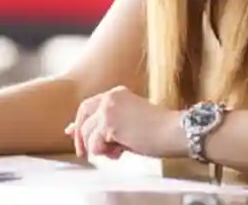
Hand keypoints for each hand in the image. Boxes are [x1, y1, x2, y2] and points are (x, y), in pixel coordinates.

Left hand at [64, 86, 184, 159]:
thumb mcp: (128, 125)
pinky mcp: (109, 123)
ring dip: (99, 148)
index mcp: (117, 94)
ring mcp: (108, 109)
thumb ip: (105, 125)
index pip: (89, 105)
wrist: (174, 131)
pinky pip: (94, 143)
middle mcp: (110, 97)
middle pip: (82, 114)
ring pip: (87, 132)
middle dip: (80, 135)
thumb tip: (76, 132)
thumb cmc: (158, 131)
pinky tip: (121, 152)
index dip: (80, 121)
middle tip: (82, 153)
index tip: (73, 133)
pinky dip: (104, 152)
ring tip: (117, 152)